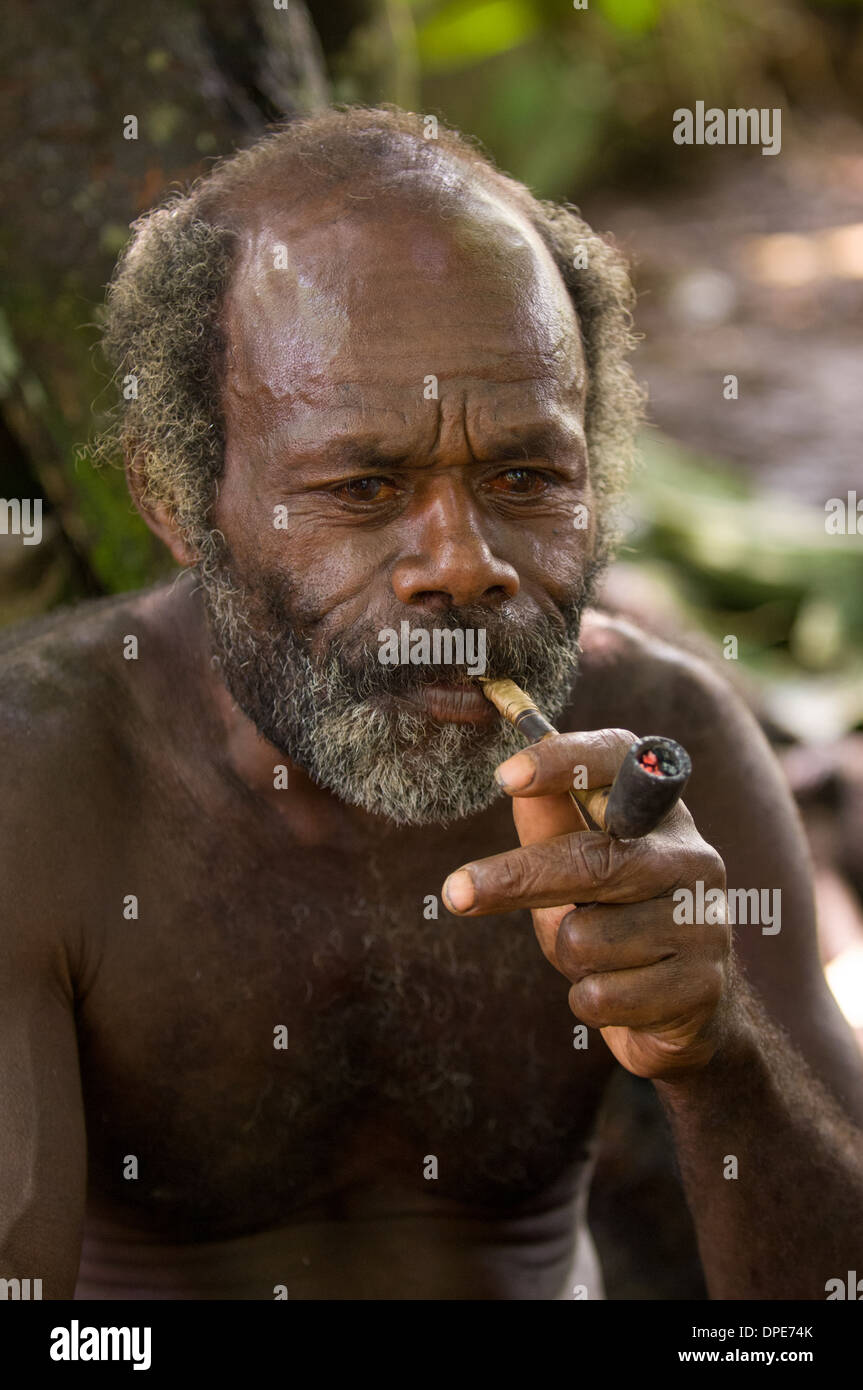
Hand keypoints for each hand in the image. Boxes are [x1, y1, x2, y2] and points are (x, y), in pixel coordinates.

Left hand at [442, 729, 731, 1078]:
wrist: (690, 1011)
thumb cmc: (620, 923)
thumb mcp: (579, 874)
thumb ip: (551, 830)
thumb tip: (515, 785)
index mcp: (660, 814)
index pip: (621, 763)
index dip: (566, 762)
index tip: (508, 776)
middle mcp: (691, 856)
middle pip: (594, 860)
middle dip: (518, 878)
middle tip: (455, 892)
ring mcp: (703, 920)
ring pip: (587, 938)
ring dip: (569, 959)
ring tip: (600, 961)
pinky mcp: (702, 984)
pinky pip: (605, 995)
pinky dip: (589, 1001)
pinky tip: (622, 996)